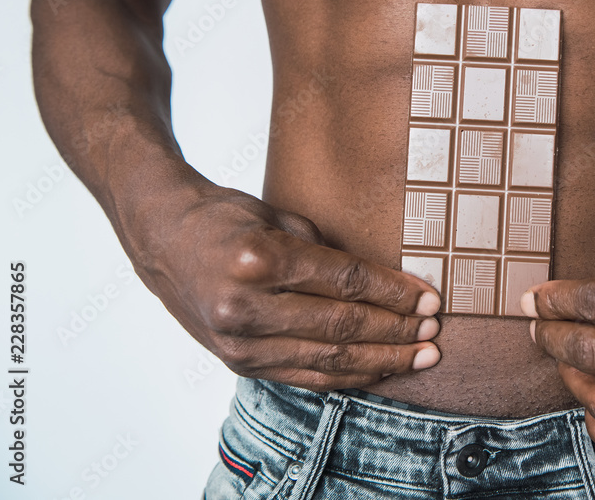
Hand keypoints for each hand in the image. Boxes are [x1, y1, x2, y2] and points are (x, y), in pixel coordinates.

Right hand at [125, 183, 441, 389]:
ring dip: (381, 359)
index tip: (429, 298)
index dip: (394, 293)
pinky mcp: (237, 362)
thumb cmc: (224, 218)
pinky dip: (347, 376)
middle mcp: (244, 305)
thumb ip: (327, 253)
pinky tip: (380, 369)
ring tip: (421, 355)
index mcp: (258, 259)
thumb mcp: (279, 217)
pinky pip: (304, 377)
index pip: (344, 282)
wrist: (161, 238)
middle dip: (396, 330)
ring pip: (327, 360)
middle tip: (433, 329)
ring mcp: (237, 341)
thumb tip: (386, 285)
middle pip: (341, 326)